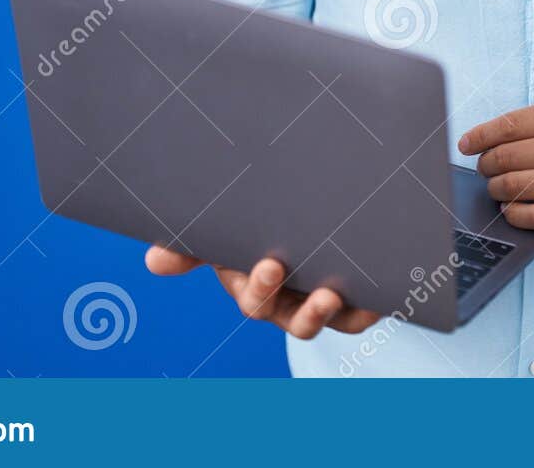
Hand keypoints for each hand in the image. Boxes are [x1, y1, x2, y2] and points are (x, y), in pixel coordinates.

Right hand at [144, 245, 381, 338]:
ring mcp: (326, 301)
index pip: (256, 299)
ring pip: (333, 320)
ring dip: (332, 313)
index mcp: (258, 287)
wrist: (305, 213)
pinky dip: (373, 304)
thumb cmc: (257, 226)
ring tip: (336, 295)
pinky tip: (381, 288)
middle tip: (301, 274)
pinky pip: (366, 310)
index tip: (268, 266)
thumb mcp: (226, 231)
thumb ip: (192, 245)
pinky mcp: (359, 296)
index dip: (261, 288)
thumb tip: (152, 261)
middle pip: (295, 320)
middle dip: (299, 306)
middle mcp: (292, 303)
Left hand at [458, 98, 533, 231]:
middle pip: (504, 159)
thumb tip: (496, 136)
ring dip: (496, 189)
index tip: (465, 145)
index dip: (479, 137)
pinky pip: (530, 216)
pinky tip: (512, 208)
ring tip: (498, 188)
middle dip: (486, 166)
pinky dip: (513, 213)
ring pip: (512, 188)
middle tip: (485, 169)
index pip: (507, 126)